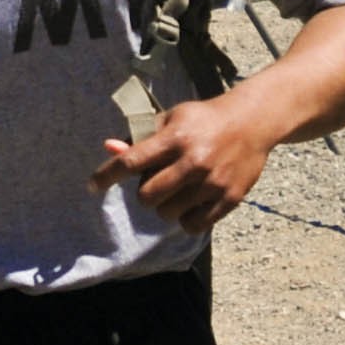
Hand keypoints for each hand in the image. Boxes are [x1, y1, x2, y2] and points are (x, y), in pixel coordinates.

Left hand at [94, 92, 270, 234]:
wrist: (252, 122)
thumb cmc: (203, 120)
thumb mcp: (172, 119)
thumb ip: (141, 137)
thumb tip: (109, 148)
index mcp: (175, 138)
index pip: (131, 162)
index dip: (106, 176)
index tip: (92, 186)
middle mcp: (193, 161)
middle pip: (147, 196)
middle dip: (145, 192)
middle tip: (157, 181)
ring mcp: (212, 182)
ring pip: (168, 213)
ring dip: (166, 206)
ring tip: (179, 190)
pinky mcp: (229, 199)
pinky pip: (192, 225)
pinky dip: (186, 219)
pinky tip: (192, 202)